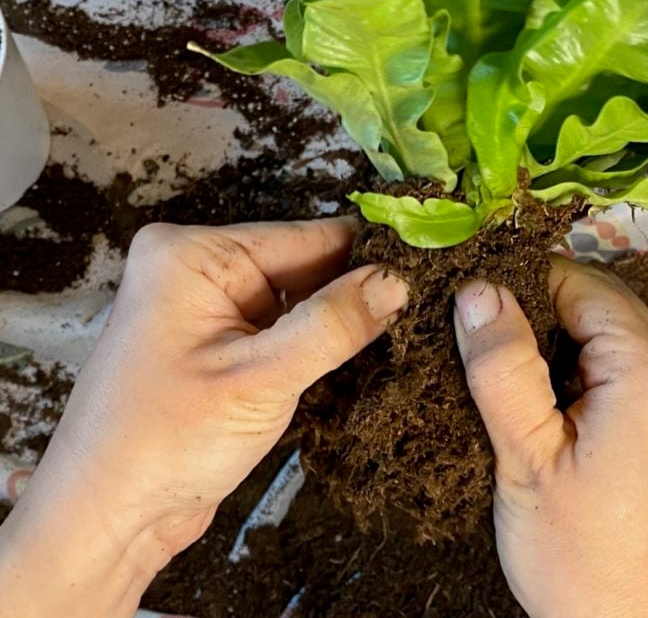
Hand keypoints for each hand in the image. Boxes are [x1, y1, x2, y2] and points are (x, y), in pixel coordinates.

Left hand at [0, 218, 407, 617]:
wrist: (108, 517)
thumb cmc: (163, 443)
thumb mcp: (260, 379)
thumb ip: (334, 325)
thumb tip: (398, 280)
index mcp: (194, 255)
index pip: (307, 238)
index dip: (369, 256)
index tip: (430, 271)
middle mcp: (200, 271)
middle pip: (305, 268)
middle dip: (356, 294)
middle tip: (425, 315)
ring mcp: (210, 311)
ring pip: (300, 303)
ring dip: (340, 326)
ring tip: (404, 339)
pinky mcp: (220, 348)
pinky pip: (283, 333)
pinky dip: (318, 348)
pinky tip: (361, 362)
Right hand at [454, 256, 647, 617]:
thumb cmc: (581, 558)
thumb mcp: (527, 458)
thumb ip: (503, 367)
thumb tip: (478, 289)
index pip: (581, 283)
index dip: (521, 285)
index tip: (472, 310)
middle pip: (600, 305)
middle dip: (539, 314)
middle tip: (482, 349)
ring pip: (609, 338)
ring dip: (557, 346)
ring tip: (507, 383)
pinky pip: (623, 374)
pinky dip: (579, 374)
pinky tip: (544, 409)